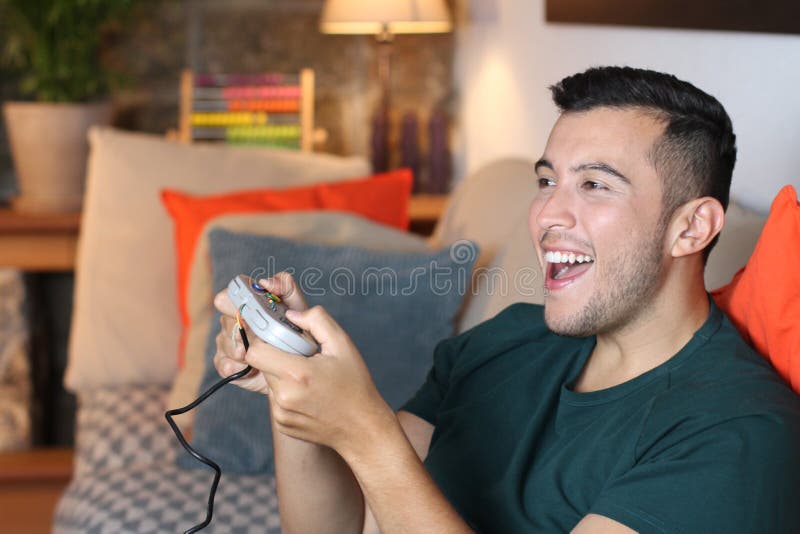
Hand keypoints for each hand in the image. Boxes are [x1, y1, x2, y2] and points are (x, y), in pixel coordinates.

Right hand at [212, 272, 308, 395]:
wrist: (299, 365)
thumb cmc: (297, 331)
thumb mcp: (296, 306)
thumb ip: (285, 286)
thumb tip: (265, 282)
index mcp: (247, 305)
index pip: (227, 297)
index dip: (233, 303)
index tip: (246, 314)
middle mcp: (234, 321)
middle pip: (225, 321)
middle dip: (239, 331)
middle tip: (253, 339)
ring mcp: (229, 343)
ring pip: (224, 343)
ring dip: (240, 351)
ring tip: (256, 356)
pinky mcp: (228, 364)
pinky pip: (223, 364)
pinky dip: (237, 368)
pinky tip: (251, 369)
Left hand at [244, 305, 395, 458]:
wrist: (363, 428)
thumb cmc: (356, 386)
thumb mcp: (342, 345)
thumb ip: (317, 320)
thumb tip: (291, 315)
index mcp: (297, 374)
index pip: (255, 352)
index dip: (264, 341)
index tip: (279, 339)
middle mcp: (284, 396)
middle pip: (262, 366)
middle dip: (277, 357)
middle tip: (303, 359)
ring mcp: (281, 414)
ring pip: (269, 383)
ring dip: (283, 376)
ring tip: (309, 379)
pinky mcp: (282, 424)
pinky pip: (275, 400)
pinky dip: (287, 394)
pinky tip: (309, 395)